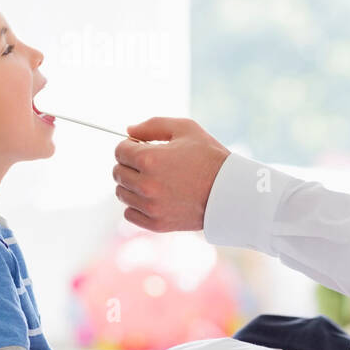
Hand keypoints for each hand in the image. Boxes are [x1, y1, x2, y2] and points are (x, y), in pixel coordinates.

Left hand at [112, 117, 229, 231]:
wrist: (231, 192)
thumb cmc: (210, 157)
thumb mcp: (185, 129)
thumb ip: (153, 125)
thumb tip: (128, 131)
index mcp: (150, 159)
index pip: (120, 150)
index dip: (129, 146)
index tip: (141, 147)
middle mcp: (146, 184)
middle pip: (117, 172)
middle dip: (129, 164)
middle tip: (148, 164)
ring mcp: (150, 206)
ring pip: (121, 193)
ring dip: (131, 185)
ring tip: (152, 180)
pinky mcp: (156, 224)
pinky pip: (129, 214)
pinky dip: (136, 206)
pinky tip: (153, 197)